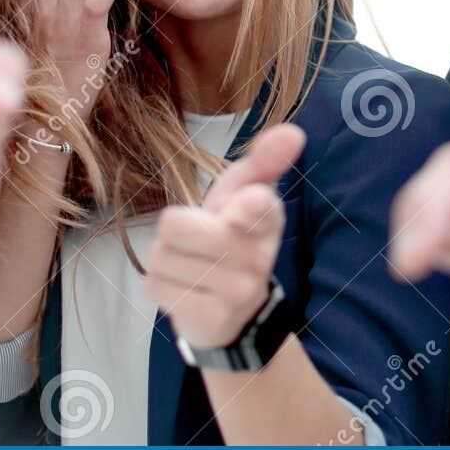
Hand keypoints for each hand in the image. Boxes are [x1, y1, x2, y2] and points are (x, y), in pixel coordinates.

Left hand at [145, 123, 303, 350]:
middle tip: (197, 238)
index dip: (250, 205)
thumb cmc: (232, 234)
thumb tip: (293, 130)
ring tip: (193, 265)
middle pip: (173, 224)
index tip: (247, 202)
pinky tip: (187, 288)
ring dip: (168, 257)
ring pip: (160, 256)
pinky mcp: (209, 319)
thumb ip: (264, 160)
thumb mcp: (245, 193)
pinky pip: (156, 285)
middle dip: (176, 227)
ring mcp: (235, 293)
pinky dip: (163, 284)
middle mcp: (257, 258)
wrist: (233, 309)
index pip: (259, 209)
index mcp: (266, 219)